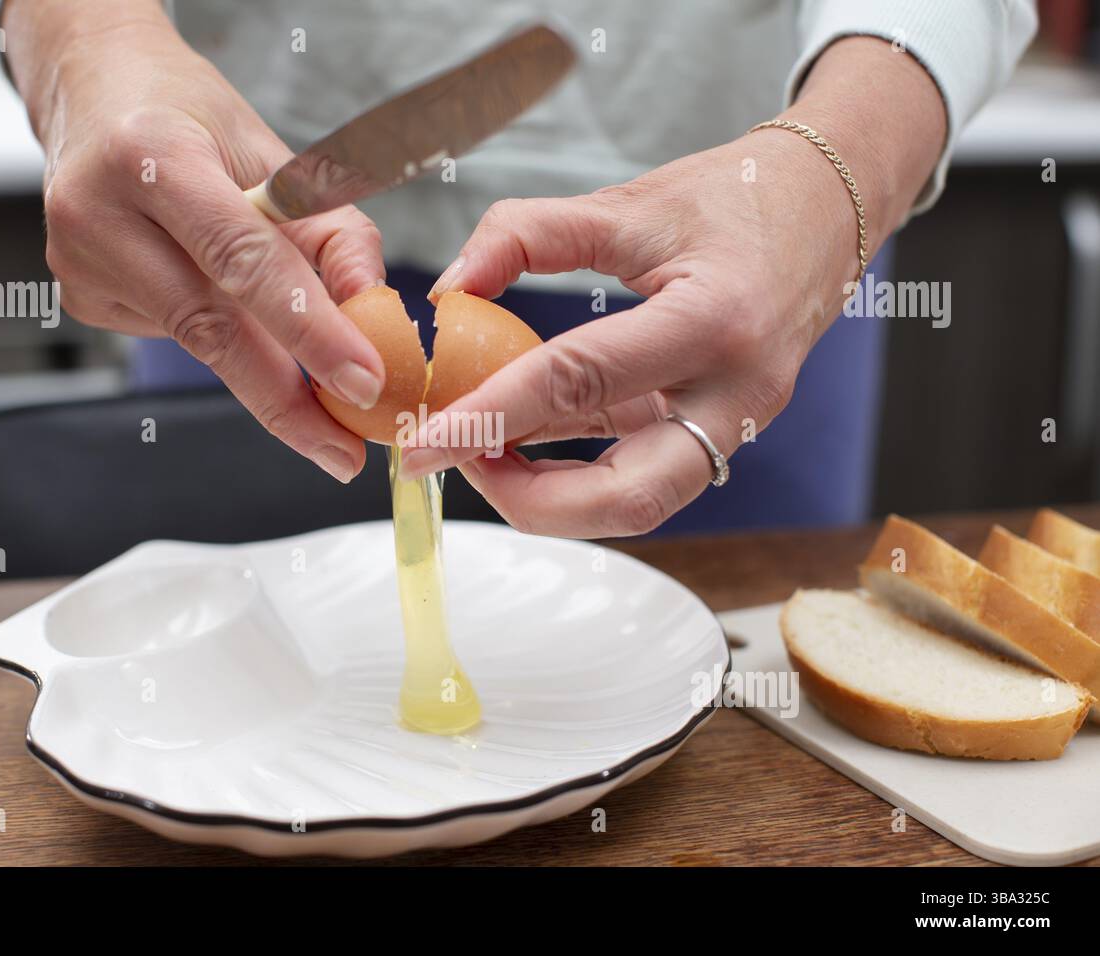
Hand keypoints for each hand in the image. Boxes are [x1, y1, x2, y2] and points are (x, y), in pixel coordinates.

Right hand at [4, 1, 384, 481]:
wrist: (91, 90)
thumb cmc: (189, 115)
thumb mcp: (271, 150)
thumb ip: (331, 229)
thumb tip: (373, 308)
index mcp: (154, 157)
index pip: (244, 260)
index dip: (308, 329)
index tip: (363, 382)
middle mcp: (101, 213)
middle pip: (209, 329)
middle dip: (285, 401)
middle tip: (343, 450)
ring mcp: (80, 263)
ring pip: (196, 342)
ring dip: (263, 370)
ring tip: (312, 381)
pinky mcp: (82, 298)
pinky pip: (173, 335)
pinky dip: (216, 332)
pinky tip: (214, 293)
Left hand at [398, 37, 944, 536]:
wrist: (830, 208)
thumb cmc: (736, 198)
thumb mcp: (631, 201)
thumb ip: (532, 233)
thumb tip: (450, 286)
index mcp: (713, 319)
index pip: (579, 382)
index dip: (489, 415)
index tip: (421, 443)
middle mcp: (737, 391)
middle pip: (629, 497)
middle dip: (529, 503)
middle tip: (459, 465)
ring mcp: (737, 422)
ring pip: (639, 501)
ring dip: (551, 495)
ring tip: (481, 451)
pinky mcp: (722, 430)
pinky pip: (643, 471)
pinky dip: (576, 468)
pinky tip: (521, 443)